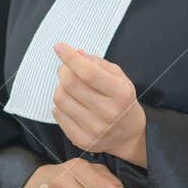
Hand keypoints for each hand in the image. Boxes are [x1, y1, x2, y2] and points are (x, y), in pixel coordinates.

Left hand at [51, 43, 147, 165]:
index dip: (71, 58)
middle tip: (66, 69)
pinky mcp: (81, 140)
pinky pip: (58, 114)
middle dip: (63, 71)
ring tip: (70, 88)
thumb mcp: (119, 78)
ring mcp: (94, 129)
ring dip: (60, 87)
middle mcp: (108, 113)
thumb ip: (97, 63)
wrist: (129, 136)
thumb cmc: (122, 102)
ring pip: (60, 98)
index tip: (59, 47)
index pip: (89, 73)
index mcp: (121, 94)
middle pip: (71, 84)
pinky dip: (60, 104)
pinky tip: (71, 104)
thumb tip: (75, 53)